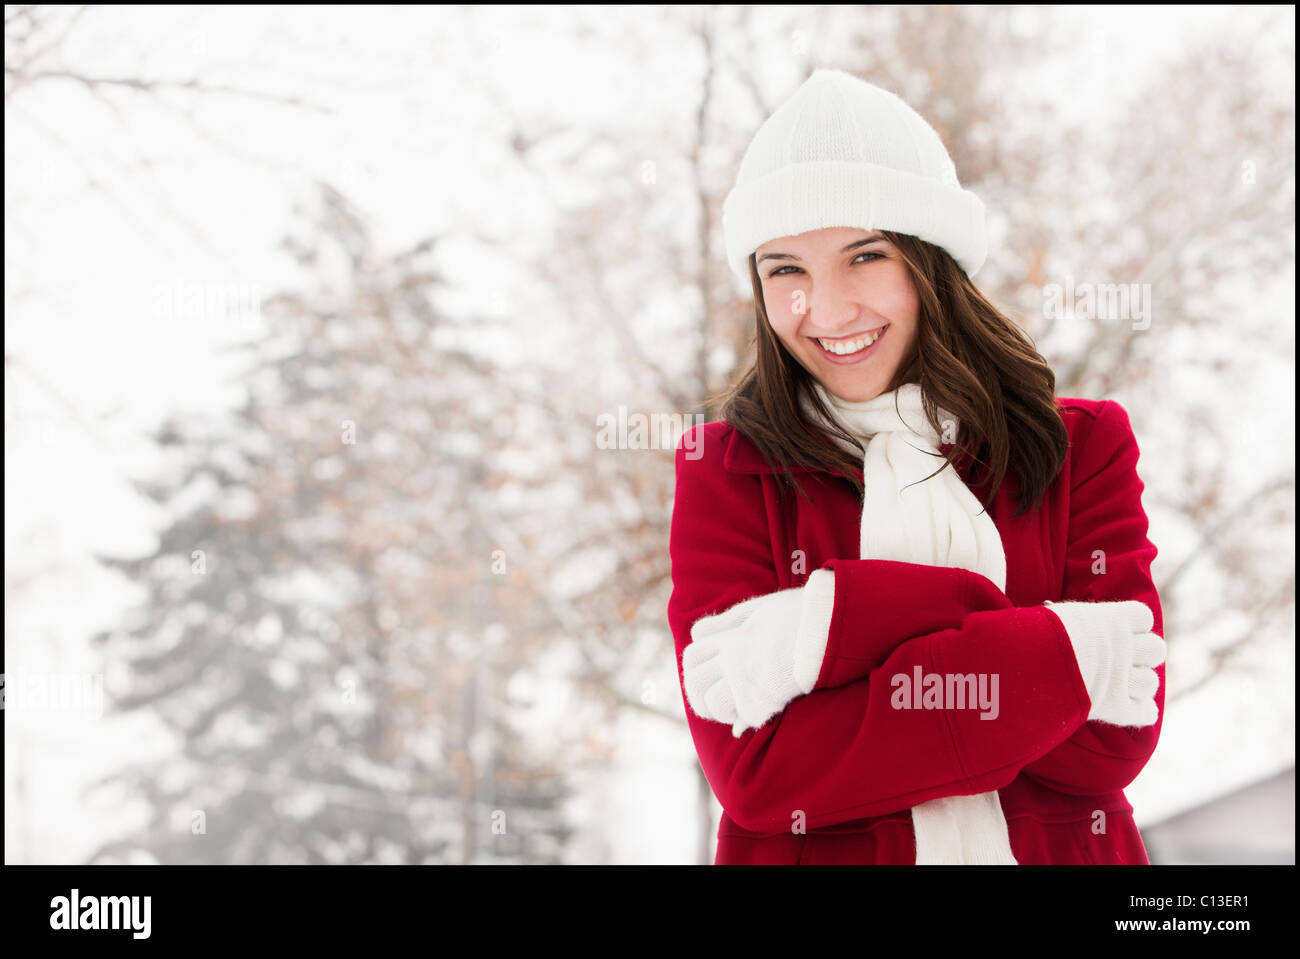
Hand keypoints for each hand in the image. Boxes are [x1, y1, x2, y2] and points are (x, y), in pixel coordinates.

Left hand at [683, 587, 810, 736]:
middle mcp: (733, 654)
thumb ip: (728, 620)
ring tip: (742, 709)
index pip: (692, 654)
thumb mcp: (761, 606)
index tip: (712, 679)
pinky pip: (747, 717)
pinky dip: (756, 719)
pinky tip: (768, 711)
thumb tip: (696, 634)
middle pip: (694, 682)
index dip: (696, 670)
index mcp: (732, 632)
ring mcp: (747, 675)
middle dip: (701, 697)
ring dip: (725, 712)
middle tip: (718, 705)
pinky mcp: (766, 695)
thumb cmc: (804, 611)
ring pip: (713, 704)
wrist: (834, 618)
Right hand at [1044, 599, 1165, 726]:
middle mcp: (1124, 648)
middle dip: (1143, 654)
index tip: (1115, 629)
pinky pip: (1145, 713)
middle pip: (1156, 649)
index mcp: (1111, 620)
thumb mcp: (1054, 615)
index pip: (1142, 617)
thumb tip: (1055, 611)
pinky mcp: (1116, 708)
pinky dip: (1140, 712)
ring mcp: (1122, 679)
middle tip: (1121, 659)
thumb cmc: (1033, 634)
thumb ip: (1072, 620)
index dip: (1132, 624)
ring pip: (1151, 682)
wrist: (1029, 665)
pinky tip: (1127, 707)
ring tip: (1121, 685)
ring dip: (1138, 684)